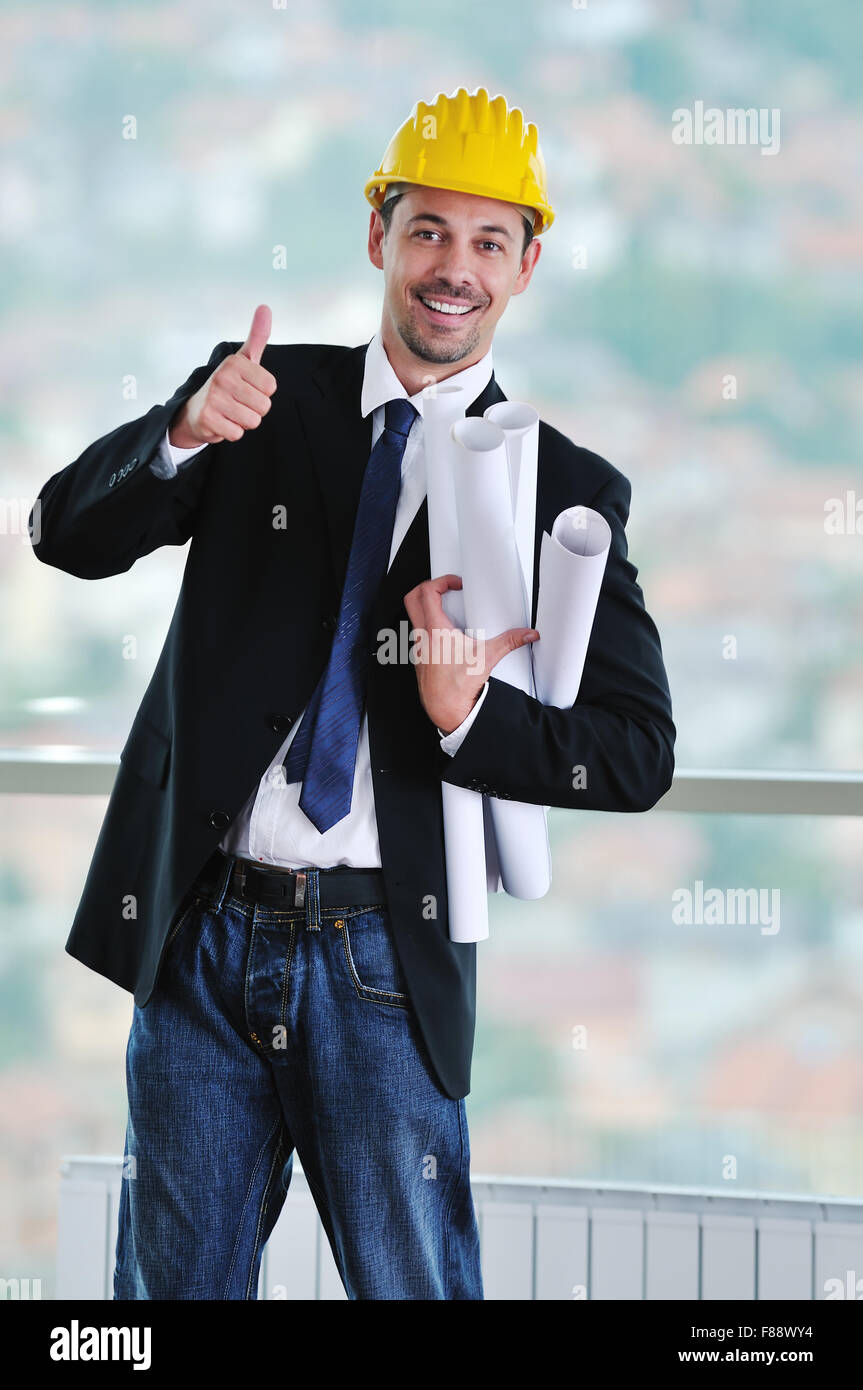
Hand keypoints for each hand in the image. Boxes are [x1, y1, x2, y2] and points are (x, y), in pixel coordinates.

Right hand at [168, 304, 276, 446]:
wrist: (195, 410)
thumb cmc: (227, 383)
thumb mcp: (244, 359)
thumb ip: (257, 336)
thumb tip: (265, 307)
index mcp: (235, 362)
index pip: (271, 387)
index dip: (262, 392)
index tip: (247, 387)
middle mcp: (223, 377)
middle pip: (264, 406)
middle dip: (255, 410)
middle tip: (238, 402)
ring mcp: (213, 398)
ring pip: (253, 421)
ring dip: (244, 422)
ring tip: (230, 412)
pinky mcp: (207, 418)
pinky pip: (238, 434)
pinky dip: (231, 432)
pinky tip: (221, 421)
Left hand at [403, 574, 538, 734]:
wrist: (446, 709)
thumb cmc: (458, 688)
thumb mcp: (487, 658)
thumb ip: (509, 642)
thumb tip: (527, 634)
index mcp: (436, 630)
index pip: (428, 592)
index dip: (442, 581)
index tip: (456, 584)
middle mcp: (422, 636)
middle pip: (411, 598)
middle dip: (427, 587)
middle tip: (445, 589)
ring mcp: (417, 647)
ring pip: (412, 616)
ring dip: (427, 608)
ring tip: (448, 611)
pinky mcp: (418, 657)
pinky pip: (418, 634)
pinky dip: (428, 627)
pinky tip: (445, 636)